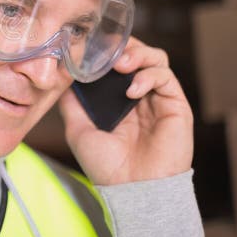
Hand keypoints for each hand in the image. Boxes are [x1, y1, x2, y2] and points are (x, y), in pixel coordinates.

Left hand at [58, 37, 193, 185]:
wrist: (132, 191)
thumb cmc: (105, 166)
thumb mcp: (77, 129)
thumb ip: (71, 103)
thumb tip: (61, 78)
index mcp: (116, 99)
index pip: (115, 62)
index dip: (106, 50)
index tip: (90, 45)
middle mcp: (138, 96)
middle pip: (137, 54)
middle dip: (123, 46)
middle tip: (108, 50)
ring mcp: (158, 99)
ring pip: (155, 58)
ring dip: (138, 54)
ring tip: (121, 64)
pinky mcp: (176, 106)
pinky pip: (166, 77)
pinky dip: (148, 76)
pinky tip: (132, 90)